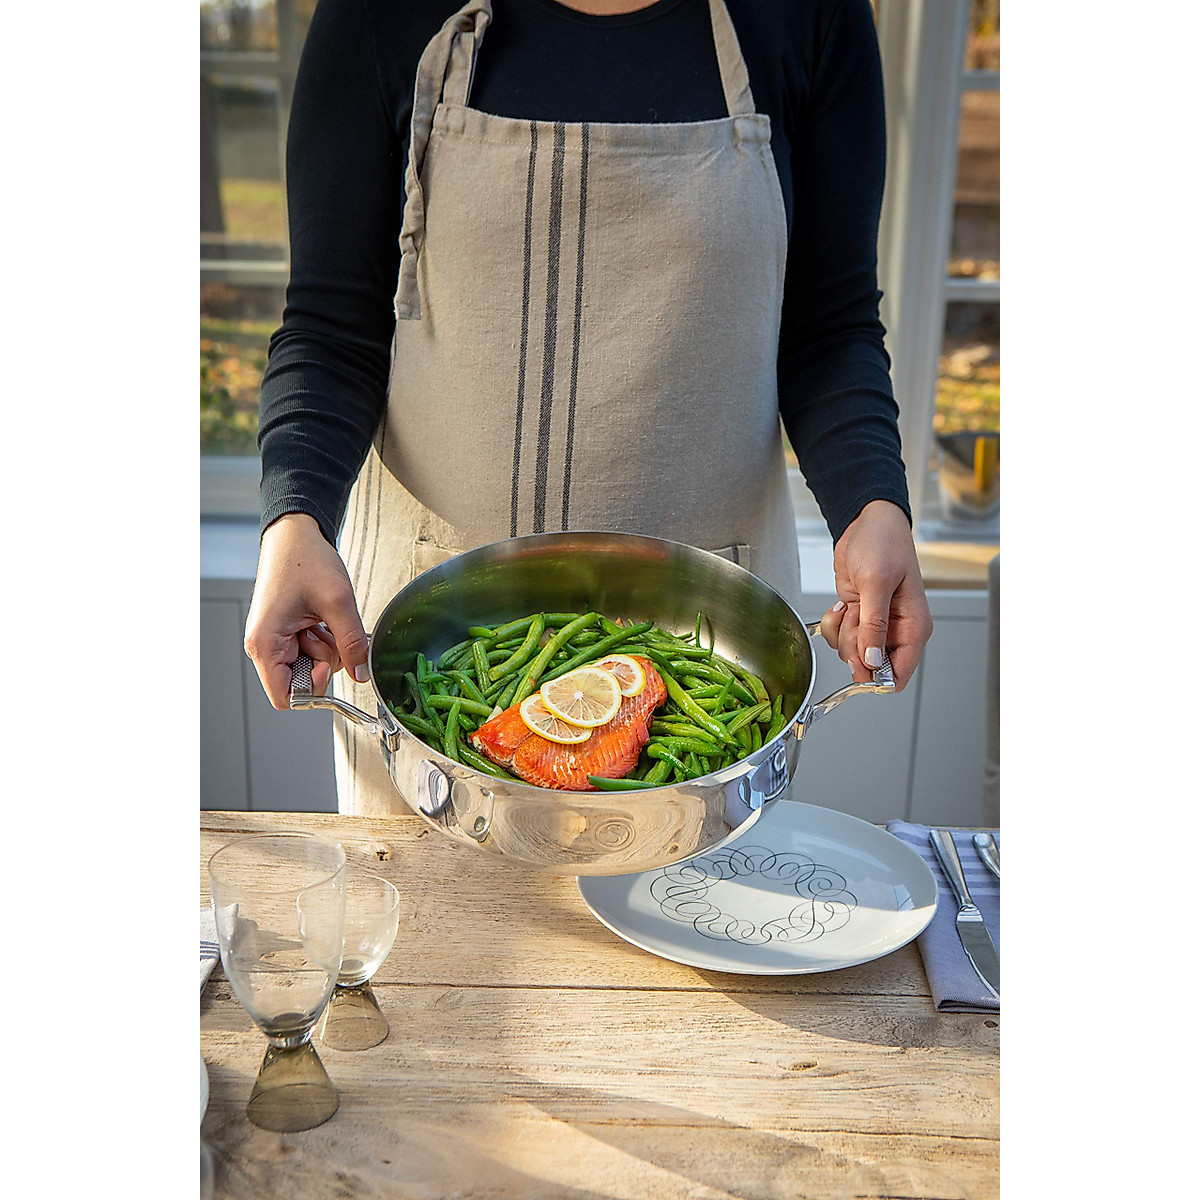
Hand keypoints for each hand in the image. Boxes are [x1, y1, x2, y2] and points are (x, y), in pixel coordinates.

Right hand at [244, 513, 370, 709]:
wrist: (296, 535)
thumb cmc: (304, 560)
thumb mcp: (337, 602)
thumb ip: (352, 642)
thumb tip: (362, 674)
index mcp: (265, 643)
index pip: (284, 698)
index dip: (312, 690)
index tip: (330, 666)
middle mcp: (265, 646)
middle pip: (301, 682)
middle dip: (326, 663)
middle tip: (333, 633)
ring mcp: (276, 640)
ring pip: (311, 667)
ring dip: (329, 649)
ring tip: (327, 618)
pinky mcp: (288, 633)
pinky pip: (312, 651)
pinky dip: (327, 640)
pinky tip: (325, 618)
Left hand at [817, 500, 931, 691]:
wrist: (866, 522)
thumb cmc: (882, 543)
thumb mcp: (876, 582)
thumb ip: (874, 625)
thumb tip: (871, 660)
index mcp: (914, 627)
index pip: (898, 675)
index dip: (875, 676)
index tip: (857, 660)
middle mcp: (897, 631)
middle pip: (869, 666)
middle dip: (854, 647)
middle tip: (855, 619)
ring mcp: (876, 625)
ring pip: (852, 652)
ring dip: (843, 632)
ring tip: (851, 604)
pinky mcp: (858, 616)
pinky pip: (841, 636)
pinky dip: (834, 624)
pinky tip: (843, 603)